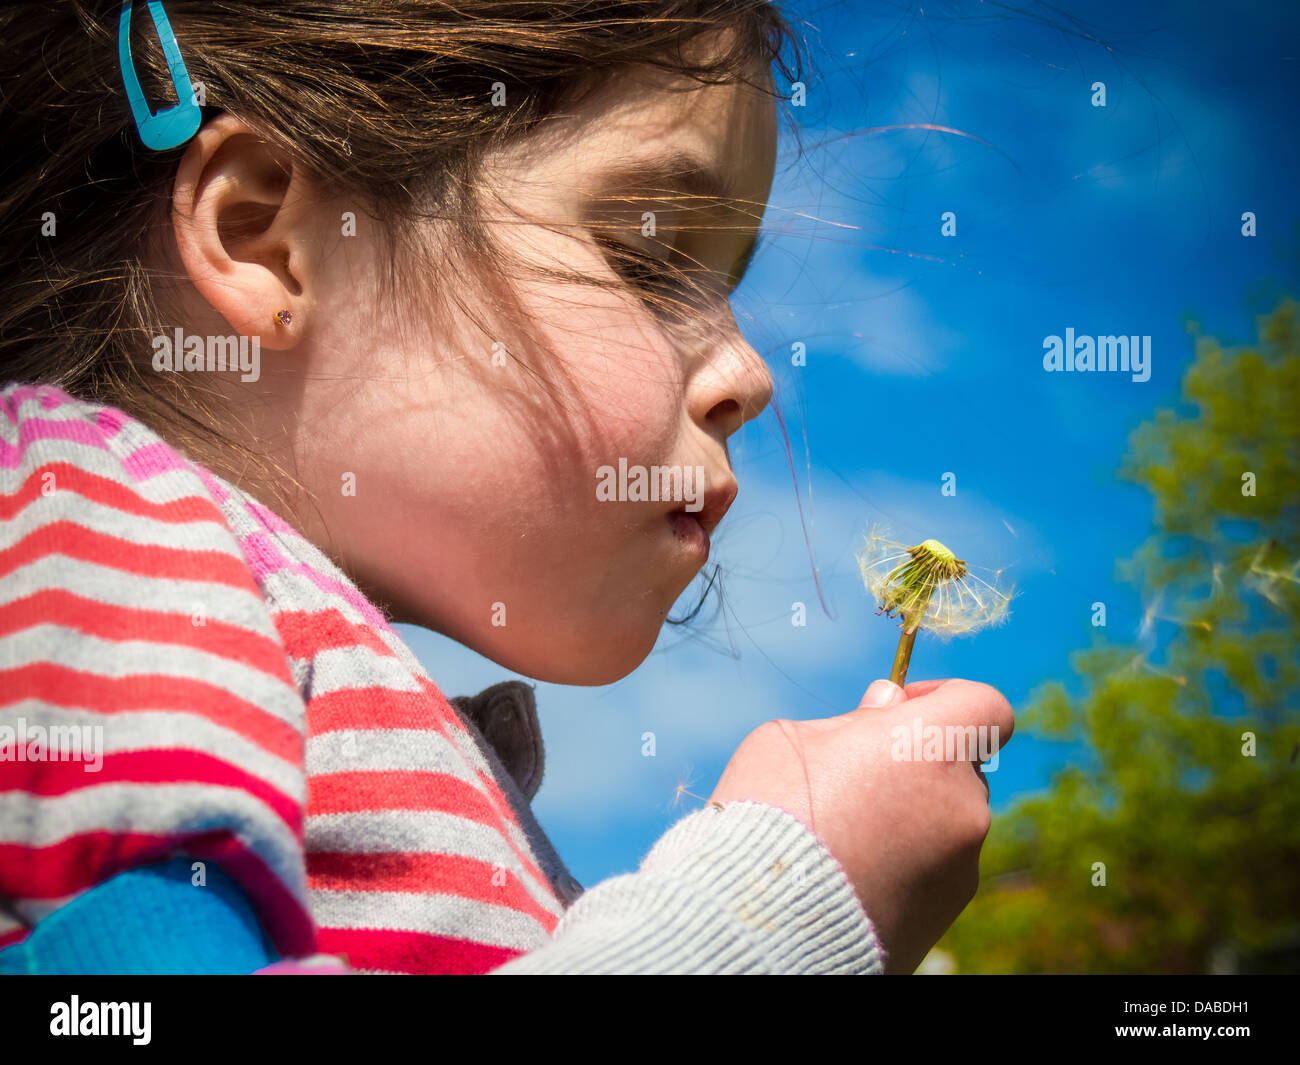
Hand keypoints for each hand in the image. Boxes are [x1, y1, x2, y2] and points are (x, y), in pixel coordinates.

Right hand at [708, 677, 1012, 973]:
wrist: (763, 923)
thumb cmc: (770, 814)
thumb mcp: (794, 738)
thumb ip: (857, 718)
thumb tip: (889, 705)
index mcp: (930, 748)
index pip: (985, 707)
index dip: (946, 698)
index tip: (901, 708)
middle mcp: (962, 805)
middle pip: (957, 766)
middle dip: (913, 763)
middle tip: (850, 778)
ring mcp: (959, 865)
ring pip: (944, 819)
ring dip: (907, 814)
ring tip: (840, 835)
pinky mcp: (945, 912)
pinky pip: (932, 866)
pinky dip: (902, 860)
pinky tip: (849, 871)